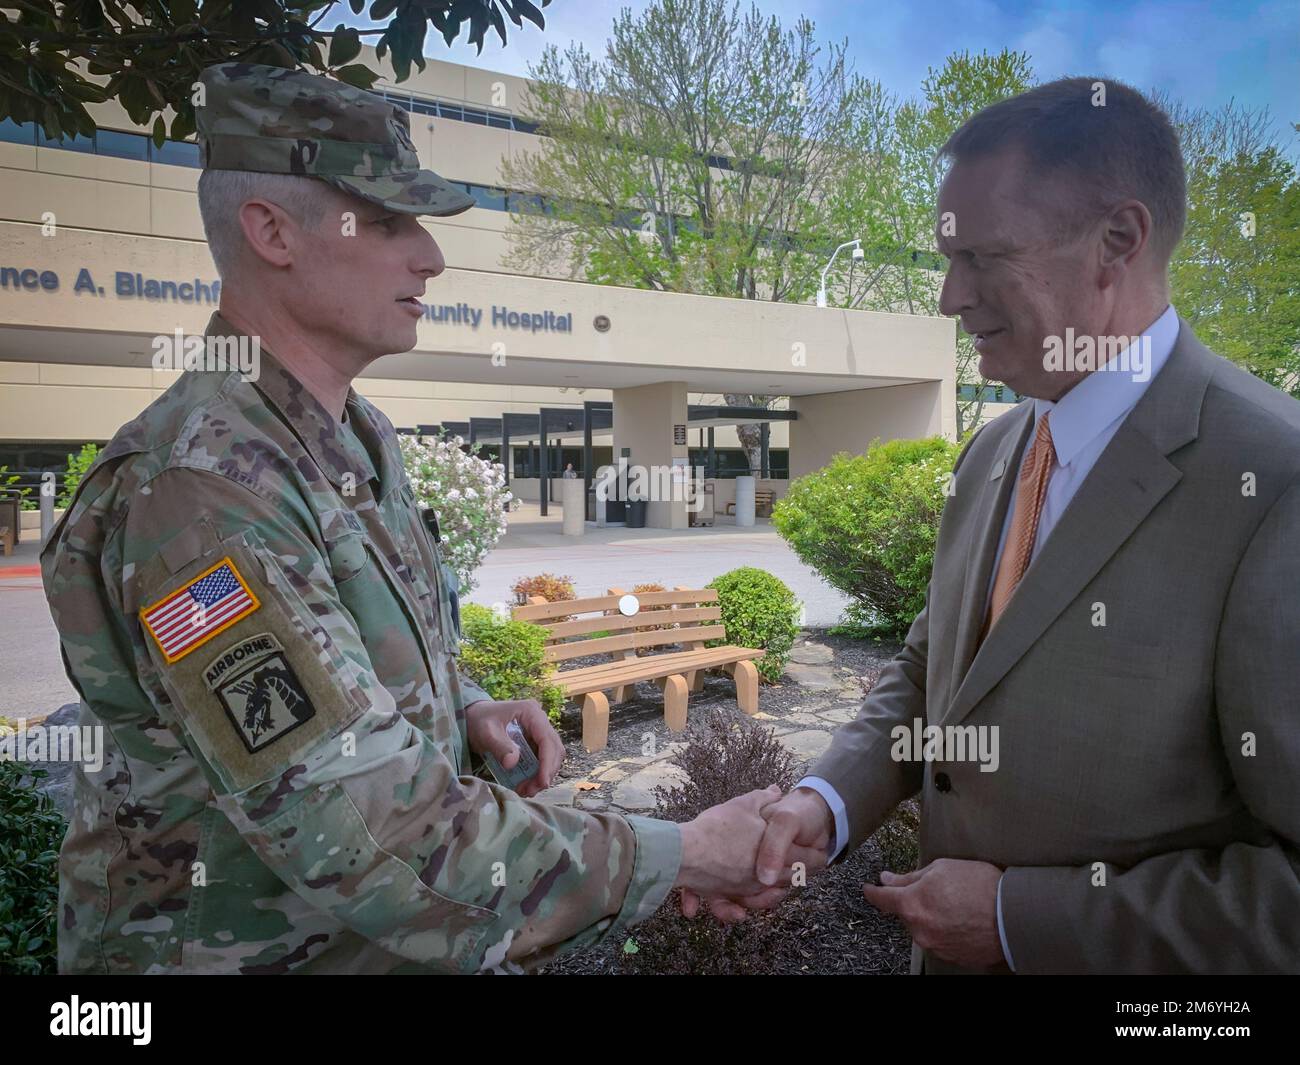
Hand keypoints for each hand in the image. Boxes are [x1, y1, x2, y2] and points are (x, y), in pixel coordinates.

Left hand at [464, 699, 563, 798]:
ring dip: (542, 776)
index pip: (547, 740)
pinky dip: (537, 775)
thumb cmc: (478, 721)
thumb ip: (499, 746)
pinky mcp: (535, 742)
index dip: (548, 763)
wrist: (473, 719)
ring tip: (526, 791)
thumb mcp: (486, 732)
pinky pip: (543, 760)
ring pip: (551, 757)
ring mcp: (539, 732)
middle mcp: (540, 721)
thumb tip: (512, 763)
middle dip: (546, 773)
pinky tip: (525, 785)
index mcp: (531, 713)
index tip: (542, 783)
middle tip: (530, 791)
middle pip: (554, 750)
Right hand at [679, 786, 833, 922]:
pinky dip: (748, 902)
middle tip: (807, 866)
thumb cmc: (717, 828)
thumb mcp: (743, 805)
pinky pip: (743, 903)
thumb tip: (777, 790)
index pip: (807, 858)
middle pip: (791, 879)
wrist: (686, 853)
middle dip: (800, 873)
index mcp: (778, 855)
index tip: (822, 853)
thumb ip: (764, 798)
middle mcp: (767, 877)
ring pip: (770, 894)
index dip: (817, 856)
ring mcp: (747, 889)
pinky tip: (749, 900)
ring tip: (782, 881)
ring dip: (777, 888)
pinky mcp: (727, 895)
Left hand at [861, 858, 1004, 968]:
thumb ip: (910, 877)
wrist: (1013, 917)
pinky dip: (945, 928)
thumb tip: (888, 880)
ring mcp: (936, 946)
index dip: (873, 892)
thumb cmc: (980, 887)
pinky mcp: (952, 956)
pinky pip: (940, 938)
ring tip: (956, 903)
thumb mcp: (942, 869)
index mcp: (912, 905)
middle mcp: (919, 929)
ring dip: (931, 915)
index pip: (882, 899)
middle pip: (906, 913)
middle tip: (937, 889)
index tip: (869, 889)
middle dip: (914, 900)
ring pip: (923, 926)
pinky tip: (962, 917)